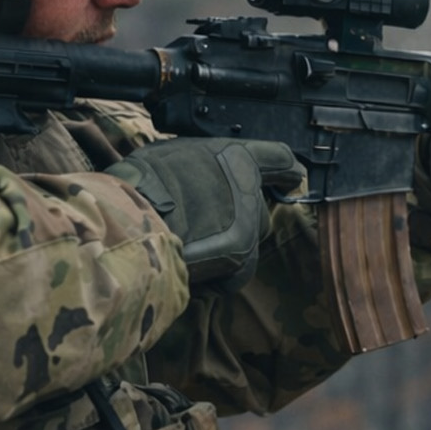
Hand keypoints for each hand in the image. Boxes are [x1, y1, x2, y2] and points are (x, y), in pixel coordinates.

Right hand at [105, 138, 305, 289]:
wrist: (137, 219)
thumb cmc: (144, 181)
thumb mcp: (172, 156)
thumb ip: (198, 167)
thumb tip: (196, 179)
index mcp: (236, 158)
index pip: (277, 158)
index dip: (285, 167)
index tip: (293, 174)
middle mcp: (250, 192)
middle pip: (260, 209)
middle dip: (241, 216)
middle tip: (208, 218)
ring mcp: (248, 228)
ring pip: (249, 242)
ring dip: (229, 245)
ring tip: (194, 243)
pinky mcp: (238, 260)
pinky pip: (235, 270)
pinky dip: (219, 273)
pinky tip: (194, 266)